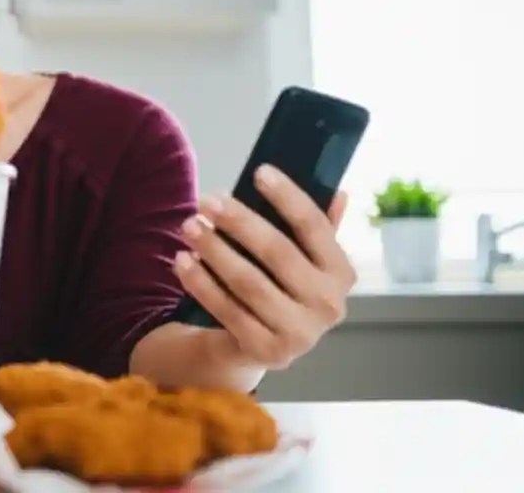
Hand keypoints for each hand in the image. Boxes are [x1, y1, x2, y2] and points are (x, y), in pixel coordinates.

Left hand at [173, 165, 356, 370]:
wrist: (259, 345)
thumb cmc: (280, 288)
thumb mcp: (303, 260)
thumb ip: (318, 230)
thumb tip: (339, 192)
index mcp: (341, 274)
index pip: (316, 227)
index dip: (288, 197)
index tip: (259, 172)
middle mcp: (328, 306)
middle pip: (277, 252)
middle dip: (239, 222)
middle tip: (207, 200)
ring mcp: (299, 334)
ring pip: (248, 282)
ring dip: (214, 250)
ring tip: (189, 226)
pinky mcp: (266, 352)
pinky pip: (226, 310)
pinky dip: (201, 283)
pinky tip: (182, 260)